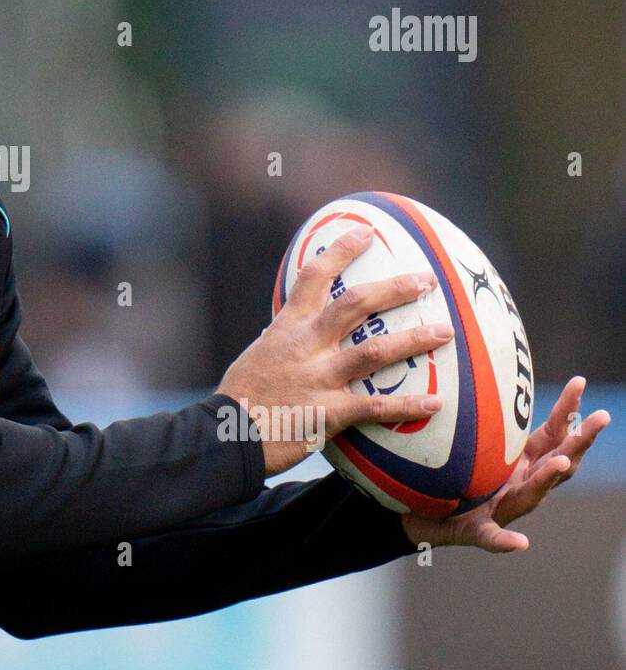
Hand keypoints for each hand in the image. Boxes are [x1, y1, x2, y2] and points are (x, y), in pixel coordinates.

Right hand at [217, 225, 451, 476]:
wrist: (224, 436)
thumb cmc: (241, 398)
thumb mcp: (258, 355)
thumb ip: (286, 342)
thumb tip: (302, 333)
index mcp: (287, 327)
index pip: (314, 276)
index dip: (341, 250)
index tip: (365, 233)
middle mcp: (306, 345)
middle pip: (357, 304)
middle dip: (395, 288)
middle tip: (426, 279)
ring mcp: (319, 377)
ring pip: (376, 350)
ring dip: (415, 339)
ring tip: (445, 332)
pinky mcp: (329, 412)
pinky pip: (377, 406)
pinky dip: (408, 405)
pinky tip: (435, 404)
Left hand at [400, 376, 609, 551]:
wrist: (424, 516)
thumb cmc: (453, 477)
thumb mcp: (468, 444)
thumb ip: (477, 417)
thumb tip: (476, 366)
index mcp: (522, 462)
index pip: (551, 433)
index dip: (567, 411)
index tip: (579, 382)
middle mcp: (521, 484)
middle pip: (558, 462)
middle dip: (580, 440)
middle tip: (600, 417)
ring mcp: (504, 509)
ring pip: (534, 493)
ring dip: (548, 478)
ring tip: (562, 463)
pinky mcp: (479, 531)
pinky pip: (492, 537)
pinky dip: (507, 540)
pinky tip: (520, 542)